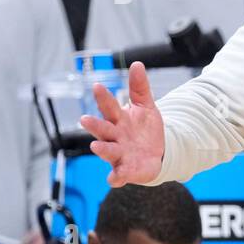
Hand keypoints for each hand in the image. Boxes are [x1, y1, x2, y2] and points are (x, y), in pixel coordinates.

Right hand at [78, 62, 164, 187]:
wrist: (158, 153)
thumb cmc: (145, 129)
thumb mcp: (146, 106)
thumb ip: (139, 88)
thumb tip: (137, 64)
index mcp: (119, 119)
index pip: (109, 107)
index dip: (103, 97)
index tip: (98, 86)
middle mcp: (115, 136)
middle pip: (102, 129)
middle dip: (94, 125)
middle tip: (84, 119)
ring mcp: (119, 154)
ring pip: (108, 151)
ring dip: (102, 149)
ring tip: (96, 146)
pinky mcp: (126, 171)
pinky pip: (118, 175)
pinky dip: (116, 177)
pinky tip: (114, 179)